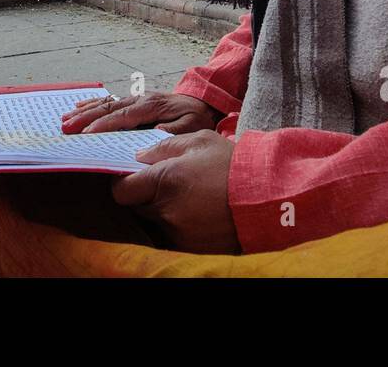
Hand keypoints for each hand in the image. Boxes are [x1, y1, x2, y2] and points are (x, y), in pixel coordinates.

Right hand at [61, 92, 219, 134]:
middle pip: (108, 109)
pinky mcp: (132, 100)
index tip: (86, 133)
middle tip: (66, 128)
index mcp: (152, 106)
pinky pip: (109, 101)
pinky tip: (78, 107)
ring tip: (65, 120)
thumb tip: (155, 132)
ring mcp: (134, 98)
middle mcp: (139, 99)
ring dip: (84, 111)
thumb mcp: (192, 126)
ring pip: (105, 104)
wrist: (202, 101)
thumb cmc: (195, 117)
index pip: (123, 116)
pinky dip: (92, 103)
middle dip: (85, 118)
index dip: (104, 125)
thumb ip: (174, 131)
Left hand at [112, 130, 239, 253]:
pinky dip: (178, 225)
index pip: (121, 191)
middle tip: (164, 184)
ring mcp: (177, 232)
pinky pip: (171, 235)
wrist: (265, 198)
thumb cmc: (232, 164)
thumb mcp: (199, 141)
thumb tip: (139, 157)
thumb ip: (164, 147)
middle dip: (144, 195)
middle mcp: (166, 210)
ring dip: (162, 210)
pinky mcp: (189, 247)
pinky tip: (196, 212)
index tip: (132, 178)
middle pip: (136, 207)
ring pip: (154, 221)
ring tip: (186, 197)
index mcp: (164, 180)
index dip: (123, 183)